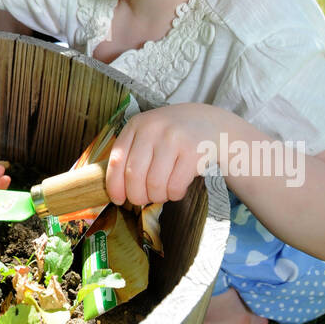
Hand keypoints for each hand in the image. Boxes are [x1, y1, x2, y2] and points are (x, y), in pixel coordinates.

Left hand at [104, 103, 218, 206]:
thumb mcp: (147, 135)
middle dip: (137, 195)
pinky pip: (175, 186)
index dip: (114, 185)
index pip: (116, 160)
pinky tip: (176, 189)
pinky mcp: (192, 151)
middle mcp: (152, 128)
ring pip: (154, 184)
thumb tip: (117, 193)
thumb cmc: (172, 136)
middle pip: (134, 175)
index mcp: (136, 125)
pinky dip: (174, 195)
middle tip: (143, 199)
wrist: (209, 123)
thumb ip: (131, 156)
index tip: (118, 199)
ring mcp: (173, 139)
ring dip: (157, 196)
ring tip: (162, 192)